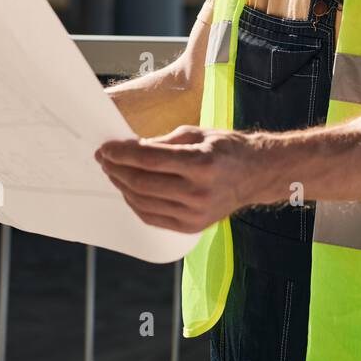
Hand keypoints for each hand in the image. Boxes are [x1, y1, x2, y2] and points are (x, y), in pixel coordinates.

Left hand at [95, 126, 259, 231]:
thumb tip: (130, 148)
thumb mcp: (196, 134)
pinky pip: (153, 218)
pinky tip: (128, 190)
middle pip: (142, 183)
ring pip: (144, 202)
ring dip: (122, 186)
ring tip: (112, 172)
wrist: (256, 175)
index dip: (122, 153)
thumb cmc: (226, 149)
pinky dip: (135, 204)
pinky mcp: (192, 227)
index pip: (149, 159)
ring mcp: (195, 213)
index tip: (106, 148)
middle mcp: (198, 192)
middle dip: (116, 169)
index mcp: (200, 163)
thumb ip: (162, 143)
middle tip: (103, 158)